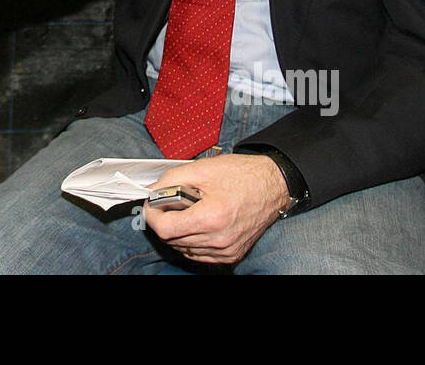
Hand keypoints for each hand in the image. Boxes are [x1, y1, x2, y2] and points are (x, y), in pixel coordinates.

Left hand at [142, 153, 290, 263]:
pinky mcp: (232, 255)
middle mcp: (219, 239)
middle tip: (170, 202)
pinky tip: (198, 222)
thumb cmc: (242, 174)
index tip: (152, 204)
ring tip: (188, 210)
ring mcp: (226, 250)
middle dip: (165, 220)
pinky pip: (199, 254)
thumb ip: (171, 180)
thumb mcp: (202, 168)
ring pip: (184, 249)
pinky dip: (192, 240)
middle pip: (172, 240)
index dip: (153, 215)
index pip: (166, 229)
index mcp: (211, 218)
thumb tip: (151, 192)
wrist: (273, 185)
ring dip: (178, 231)